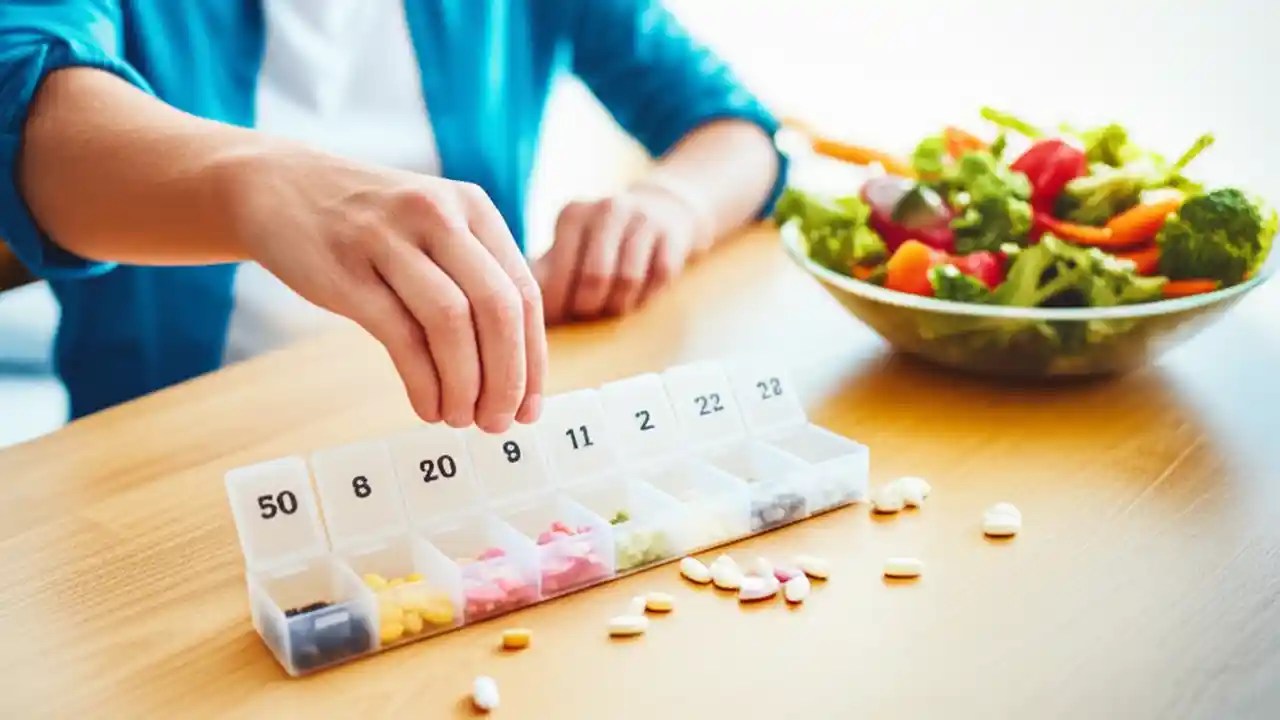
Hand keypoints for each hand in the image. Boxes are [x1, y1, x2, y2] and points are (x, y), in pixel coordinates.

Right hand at [226, 148, 545, 432]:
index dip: (533, 359)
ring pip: (451, 324)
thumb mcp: (434, 228)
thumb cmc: (370, 225)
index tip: (529, 409)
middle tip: (497, 423)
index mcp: (474, 208)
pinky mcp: (346, 272)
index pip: (524, 293)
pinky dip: (423, 383)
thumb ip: (476, 280)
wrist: (277, 188)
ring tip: (460, 419)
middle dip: (506, 378)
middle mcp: (439, 216)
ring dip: (465, 386)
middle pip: (497, 308)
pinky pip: (400, 336)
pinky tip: (428, 408)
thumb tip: (516, 372)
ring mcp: (390, 240)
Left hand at [536, 183, 709, 323]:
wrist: (663, 209)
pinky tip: (636, 295)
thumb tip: (512, 310)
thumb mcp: (570, 248)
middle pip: (594, 279)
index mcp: (573, 214)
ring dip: (617, 304)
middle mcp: (607, 209)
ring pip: (627, 280)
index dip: (556, 305)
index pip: (558, 271)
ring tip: (609, 307)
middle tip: (585, 316)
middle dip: (588, 308)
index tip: (556, 321)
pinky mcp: (672, 235)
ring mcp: (643, 219)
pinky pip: (657, 278)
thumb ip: (542, 275)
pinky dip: (646, 295)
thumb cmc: (602, 242)